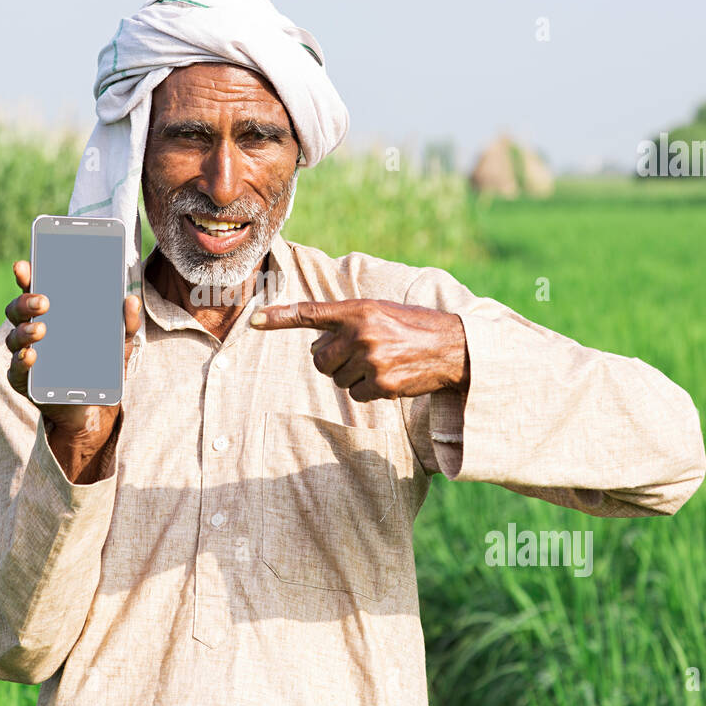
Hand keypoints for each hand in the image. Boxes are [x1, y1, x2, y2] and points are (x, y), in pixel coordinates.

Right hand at [4, 259, 140, 480]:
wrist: (91, 405)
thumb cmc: (99, 364)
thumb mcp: (118, 343)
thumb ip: (125, 322)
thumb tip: (130, 299)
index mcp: (50, 314)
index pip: (32, 289)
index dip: (26, 276)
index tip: (24, 266)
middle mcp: (31, 330)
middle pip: (16, 310)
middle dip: (26, 302)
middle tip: (45, 302)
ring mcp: (24, 354)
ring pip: (14, 338)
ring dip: (25, 331)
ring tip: (41, 330)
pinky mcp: (23, 379)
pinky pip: (16, 369)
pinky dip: (22, 362)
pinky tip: (31, 356)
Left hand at [250, 298, 468, 402]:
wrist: (452, 347)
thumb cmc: (412, 327)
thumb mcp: (379, 312)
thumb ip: (347, 323)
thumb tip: (316, 350)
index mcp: (358, 310)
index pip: (310, 313)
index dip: (279, 317)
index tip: (253, 321)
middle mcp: (361, 333)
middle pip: (319, 360)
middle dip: (333, 361)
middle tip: (360, 354)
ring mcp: (371, 360)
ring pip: (338, 379)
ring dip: (354, 376)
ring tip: (382, 363)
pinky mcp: (382, 384)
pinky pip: (357, 395)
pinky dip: (369, 391)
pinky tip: (389, 378)